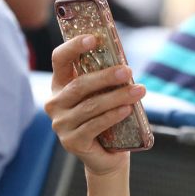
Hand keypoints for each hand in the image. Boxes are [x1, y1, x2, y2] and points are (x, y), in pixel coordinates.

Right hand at [44, 35, 145, 176]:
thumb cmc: (107, 119)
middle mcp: (55, 103)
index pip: (60, 60)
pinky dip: (113, 116)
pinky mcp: (71, 142)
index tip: (93, 38)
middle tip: (127, 71)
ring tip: (139, 91)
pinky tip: (127, 109)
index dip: (73, 47)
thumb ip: (107, 80)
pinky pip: (94, 125)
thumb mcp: (105, 95)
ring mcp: (61, 124)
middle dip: (105, 76)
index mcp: (60, 85)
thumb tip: (125, 64)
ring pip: (90, 106)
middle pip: (79, 85)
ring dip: (117, 97)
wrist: (107, 157)